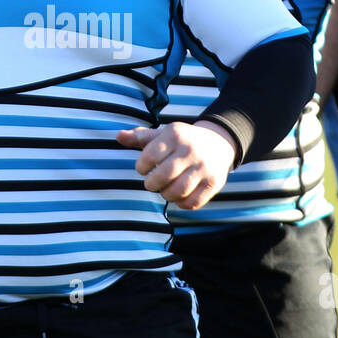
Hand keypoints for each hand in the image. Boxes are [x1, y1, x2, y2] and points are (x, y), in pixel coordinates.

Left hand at [117, 120, 236, 209]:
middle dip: (152, 184)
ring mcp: (204, 167)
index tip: (144, 169)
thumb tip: (118, 136)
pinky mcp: (214, 183)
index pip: (149, 156)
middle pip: (163, 176)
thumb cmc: (182, 140)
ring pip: (178, 191)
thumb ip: (140, 136)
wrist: (219, 143)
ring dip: (166, 195)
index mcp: (175, 135)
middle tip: (151, 184)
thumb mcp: (163, 134)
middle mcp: (191, 150)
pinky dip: (181, 204)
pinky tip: (178, 197)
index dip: (141, 167)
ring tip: (164, 190)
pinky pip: (193, 202)